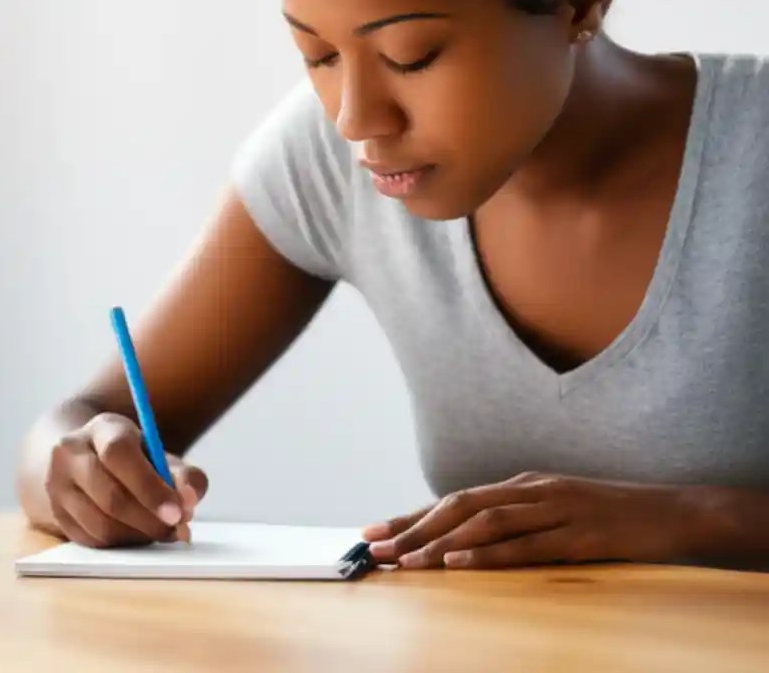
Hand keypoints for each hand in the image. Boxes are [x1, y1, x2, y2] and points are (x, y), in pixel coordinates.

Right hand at [44, 412, 208, 547]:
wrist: (81, 457)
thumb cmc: (129, 458)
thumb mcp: (157, 453)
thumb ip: (182, 474)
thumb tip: (189, 501)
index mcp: (100, 429)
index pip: (118, 454)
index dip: (149, 486)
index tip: (177, 511)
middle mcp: (70, 454)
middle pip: (109, 496)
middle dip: (150, 519)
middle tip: (178, 528)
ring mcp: (57, 486)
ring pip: (101, 525)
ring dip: (139, 535)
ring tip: (163, 532)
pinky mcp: (56, 515)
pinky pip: (94, 540)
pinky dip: (123, 543)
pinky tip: (139, 534)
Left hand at [362, 472, 692, 569]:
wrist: (675, 513)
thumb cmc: (611, 518)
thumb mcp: (556, 511)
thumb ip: (516, 520)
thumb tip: (466, 540)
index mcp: (524, 485)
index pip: (455, 500)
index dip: (412, 516)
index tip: (374, 533)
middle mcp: (533, 490)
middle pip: (459, 506)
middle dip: (413, 528)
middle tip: (375, 549)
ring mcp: (557, 509)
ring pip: (485, 523)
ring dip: (440, 543)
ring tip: (406, 561)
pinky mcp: (579, 535)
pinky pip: (526, 546)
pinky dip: (488, 555)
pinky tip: (459, 564)